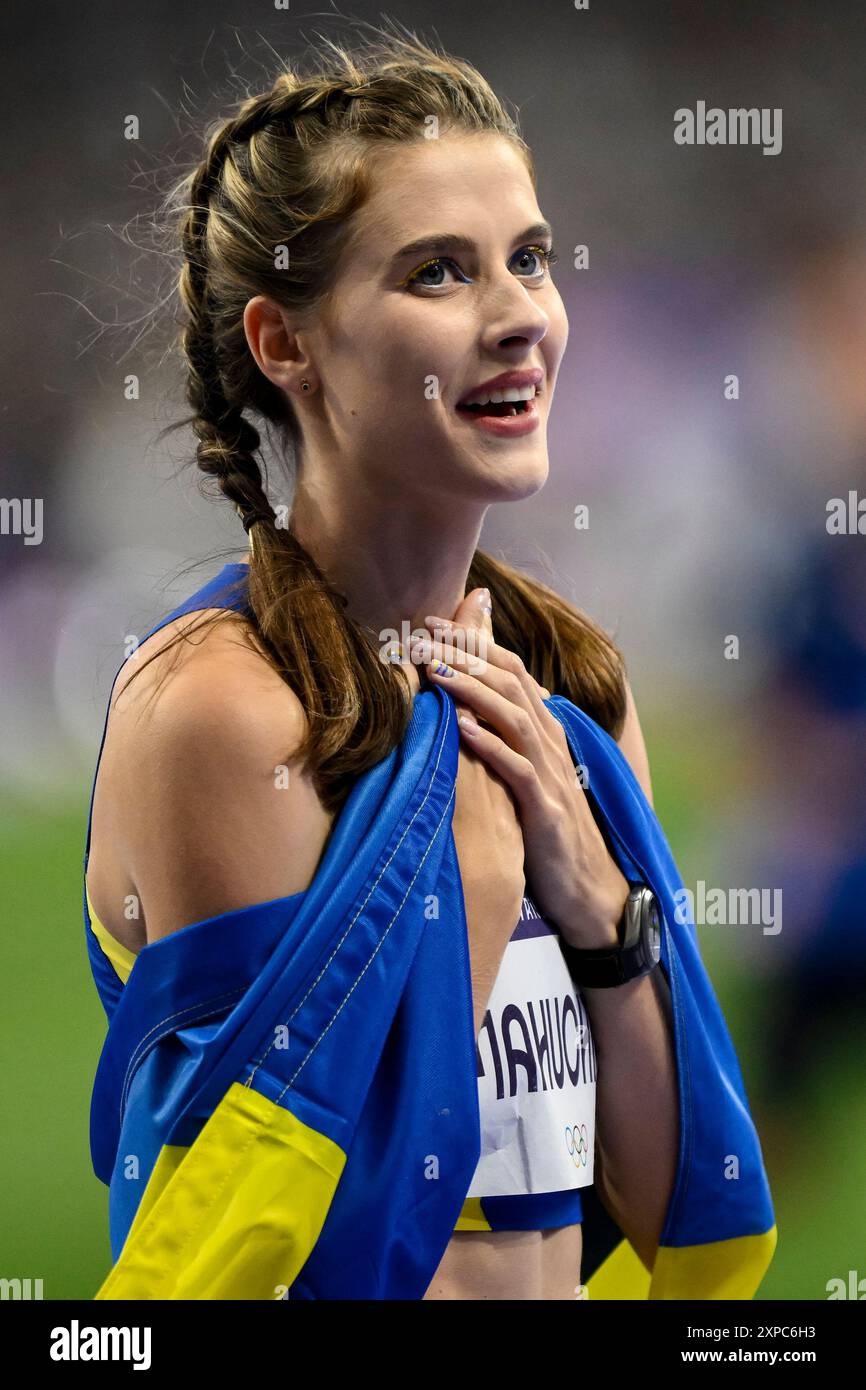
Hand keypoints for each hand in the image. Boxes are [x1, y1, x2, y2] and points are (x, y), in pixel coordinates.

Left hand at [411, 588, 630, 948]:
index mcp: (545, 729)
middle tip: (421, 635)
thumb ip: (506, 734)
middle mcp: (550, 742)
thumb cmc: (546, 828)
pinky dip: (490, 745)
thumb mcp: (527, 772)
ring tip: (434, 670)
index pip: (510, 668)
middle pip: (510, 681)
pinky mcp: (545, 810)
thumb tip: (471, 702)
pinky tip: (461, 729)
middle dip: (465, 653)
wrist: (587, 885)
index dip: (473, 641)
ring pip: (513, 716)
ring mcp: (551, 774)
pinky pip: (518, 770)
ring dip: (472, 690)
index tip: (431, 622)